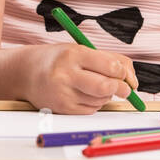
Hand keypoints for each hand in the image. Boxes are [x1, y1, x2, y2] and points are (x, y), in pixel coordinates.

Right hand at [25, 44, 139, 113]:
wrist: (26, 73)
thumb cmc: (59, 59)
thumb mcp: (81, 50)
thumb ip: (110, 60)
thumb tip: (133, 81)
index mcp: (73, 54)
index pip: (110, 66)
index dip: (124, 73)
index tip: (125, 75)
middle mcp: (66, 74)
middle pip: (106, 87)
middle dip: (122, 89)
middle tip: (125, 89)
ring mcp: (63, 93)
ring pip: (101, 100)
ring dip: (106, 95)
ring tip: (95, 86)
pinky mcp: (62, 108)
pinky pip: (91, 110)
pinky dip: (95, 103)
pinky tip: (84, 94)